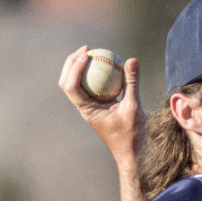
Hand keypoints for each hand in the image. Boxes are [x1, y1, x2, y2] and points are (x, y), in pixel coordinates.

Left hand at [59, 45, 143, 166]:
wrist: (132, 152)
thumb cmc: (132, 134)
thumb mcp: (134, 107)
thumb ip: (132, 82)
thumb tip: (131, 59)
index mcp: (87, 110)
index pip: (71, 86)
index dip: (74, 68)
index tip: (87, 54)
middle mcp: (84, 108)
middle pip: (67, 82)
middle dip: (71, 62)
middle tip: (86, 48)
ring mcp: (90, 106)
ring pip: (76, 84)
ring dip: (79, 67)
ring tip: (91, 52)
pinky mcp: (98, 105)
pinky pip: (91, 86)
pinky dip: (94, 74)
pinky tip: (105, 64)